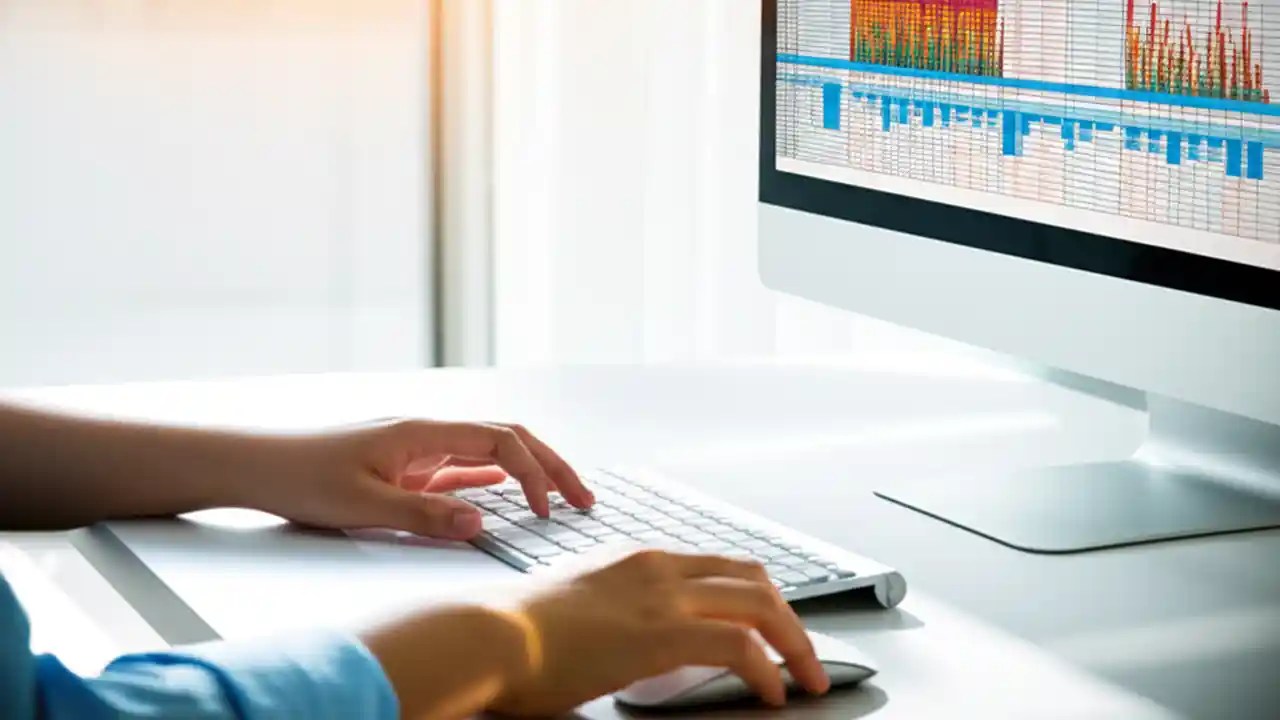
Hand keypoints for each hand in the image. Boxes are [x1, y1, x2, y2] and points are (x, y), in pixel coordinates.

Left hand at [245, 419, 593, 539]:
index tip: (549, 509)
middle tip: (583, 497)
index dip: (535, 471)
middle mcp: (426, 434)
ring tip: (557, 499)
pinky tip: (504, 498)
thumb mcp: (362, 504)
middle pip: (507, 439)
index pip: (501, 440)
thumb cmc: (300, 475)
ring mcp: (417, 450)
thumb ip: (424, 516)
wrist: (254, 463)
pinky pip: (460, 470)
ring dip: (526, 473)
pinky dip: (491, 483)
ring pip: (488, 453)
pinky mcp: (405, 468)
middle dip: (550, 465)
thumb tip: (483, 524)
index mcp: (422, 432)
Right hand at [361, 550, 828, 719]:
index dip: (759, 599)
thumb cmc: (515, 631)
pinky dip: (767, 670)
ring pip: (760, 605)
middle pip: (753, 579)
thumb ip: (616, 611)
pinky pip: (740, 646)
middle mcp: (659, 566)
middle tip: (806, 656)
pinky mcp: (661, 634)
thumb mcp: (577, 605)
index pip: (721, 568)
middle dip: (790, 618)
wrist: (488, 635)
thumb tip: (631, 639)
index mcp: (639, 558)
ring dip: (794, 643)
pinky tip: (771, 693)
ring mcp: (662, 596)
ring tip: (806, 678)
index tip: (776, 630)